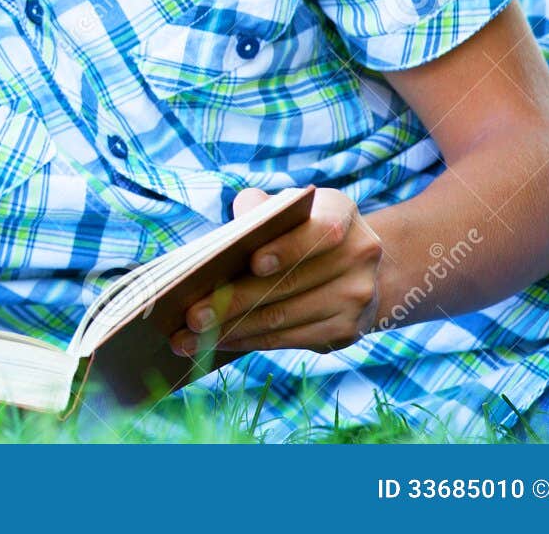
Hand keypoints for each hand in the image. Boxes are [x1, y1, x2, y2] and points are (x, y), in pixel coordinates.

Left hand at [171, 186, 382, 357]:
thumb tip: (230, 235)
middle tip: (192, 315)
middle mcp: (358, 256)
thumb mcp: (287, 207)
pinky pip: (289, 340)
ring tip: (190, 337)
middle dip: (235, 301)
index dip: (287, 248)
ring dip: (233, 330)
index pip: (319, 231)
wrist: (356, 266)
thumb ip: (259, 208)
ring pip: (285, 318)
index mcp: (342, 213)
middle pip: (291, 283)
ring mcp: (355, 298)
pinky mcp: (345, 332)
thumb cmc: (301, 228)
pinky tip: (219, 341)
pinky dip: (250, 341)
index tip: (253, 263)